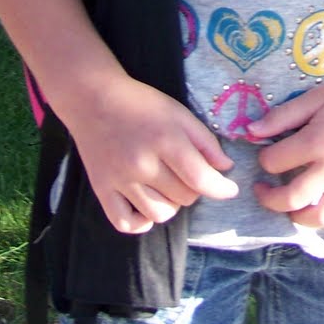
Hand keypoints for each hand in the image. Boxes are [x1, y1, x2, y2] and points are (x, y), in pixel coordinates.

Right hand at [67, 75, 237, 233]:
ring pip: (160, 214)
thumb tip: (226, 168)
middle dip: (194, 188)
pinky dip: (142, 221)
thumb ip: (205, 141)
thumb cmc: (141, 103)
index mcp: (165, 140)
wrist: (93, 99)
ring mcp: (120, 180)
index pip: (200, 179)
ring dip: (171, 204)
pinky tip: (147, 205)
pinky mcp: (102, 189)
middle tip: (188, 173)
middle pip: (183, 197)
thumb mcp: (179, 113)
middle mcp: (142, 163)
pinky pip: (126, 224)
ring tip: (168, 186)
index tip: (230, 190)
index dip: (221, 189)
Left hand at [248, 75, 323, 232]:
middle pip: (292, 198)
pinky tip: (323, 215)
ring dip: (299, 218)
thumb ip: (282, 116)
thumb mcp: (317, 97)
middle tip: (262, 191)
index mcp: (317, 142)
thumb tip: (250, 131)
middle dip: (270, 199)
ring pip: (321, 217)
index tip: (264, 154)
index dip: (263, 159)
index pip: (275, 162)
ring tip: (291, 207)